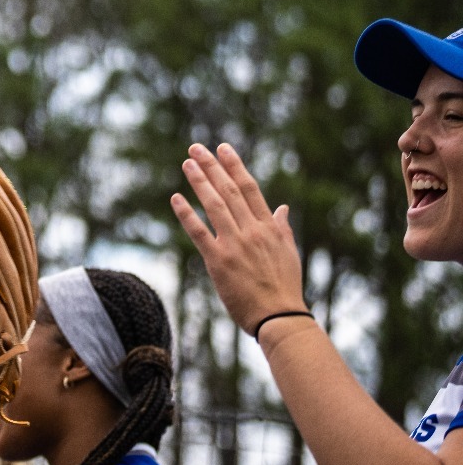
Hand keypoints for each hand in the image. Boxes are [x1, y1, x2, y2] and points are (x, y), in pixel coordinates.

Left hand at [170, 143, 305, 332]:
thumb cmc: (284, 287)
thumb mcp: (289, 253)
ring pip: (215, 205)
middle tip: (196, 148)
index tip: (224, 148)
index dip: (235, 166)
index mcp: (269, 227)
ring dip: (199, 182)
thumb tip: (282, 207)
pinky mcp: (219, 261)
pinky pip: (199, 232)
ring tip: (187, 163)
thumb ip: (282, 228)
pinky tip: (175, 198)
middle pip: (230, 191)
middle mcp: (252, 231)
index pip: (251, 188)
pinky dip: (187, 214)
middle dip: (213, 167)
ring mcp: (235, 245)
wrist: (279, 316)